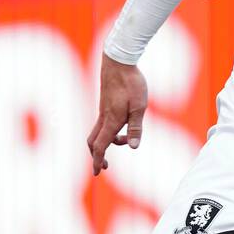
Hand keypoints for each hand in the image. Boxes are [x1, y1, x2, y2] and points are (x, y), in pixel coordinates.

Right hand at [87, 53, 147, 175]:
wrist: (118, 60)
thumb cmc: (131, 83)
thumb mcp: (139, 107)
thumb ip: (136, 128)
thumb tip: (132, 148)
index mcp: (111, 121)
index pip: (100, 146)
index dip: (98, 161)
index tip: (97, 173)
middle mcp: (103, 117)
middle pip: (93, 141)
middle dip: (97, 155)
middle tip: (105, 165)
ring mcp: (103, 110)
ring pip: (97, 132)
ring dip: (106, 142)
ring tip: (124, 140)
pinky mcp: (105, 103)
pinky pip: (102, 123)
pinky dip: (108, 131)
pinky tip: (123, 125)